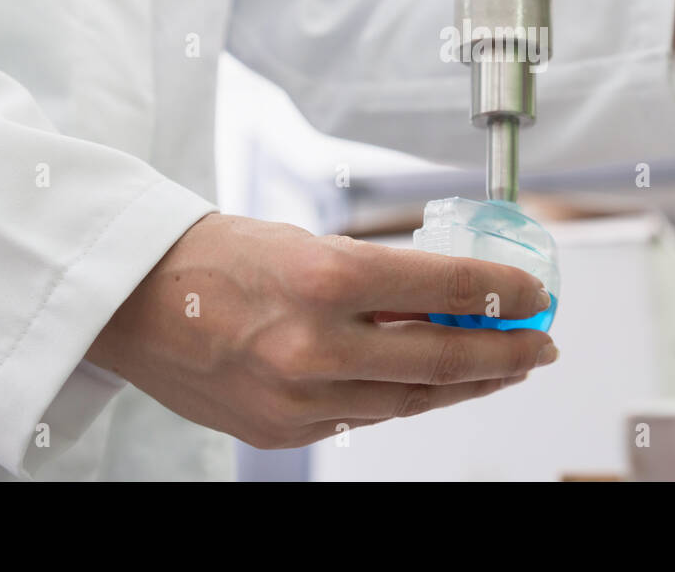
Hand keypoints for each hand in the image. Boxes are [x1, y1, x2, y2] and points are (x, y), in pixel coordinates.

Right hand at [86, 213, 557, 446]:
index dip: (504, 293)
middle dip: (506, 353)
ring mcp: (298, 398)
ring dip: (465, 384)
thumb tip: (454, 297)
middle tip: (541, 345)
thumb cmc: (218, 257)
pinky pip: (365, 417)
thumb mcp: (308, 244)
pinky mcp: (282, 430)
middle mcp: (316, 346)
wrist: (133, 301)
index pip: (446, 288)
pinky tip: (431, 383)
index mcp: (325, 279)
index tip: (536, 294)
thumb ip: (381, 277)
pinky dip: (404, 398)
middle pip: (443, 359)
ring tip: (500, 368)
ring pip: (412, 399)